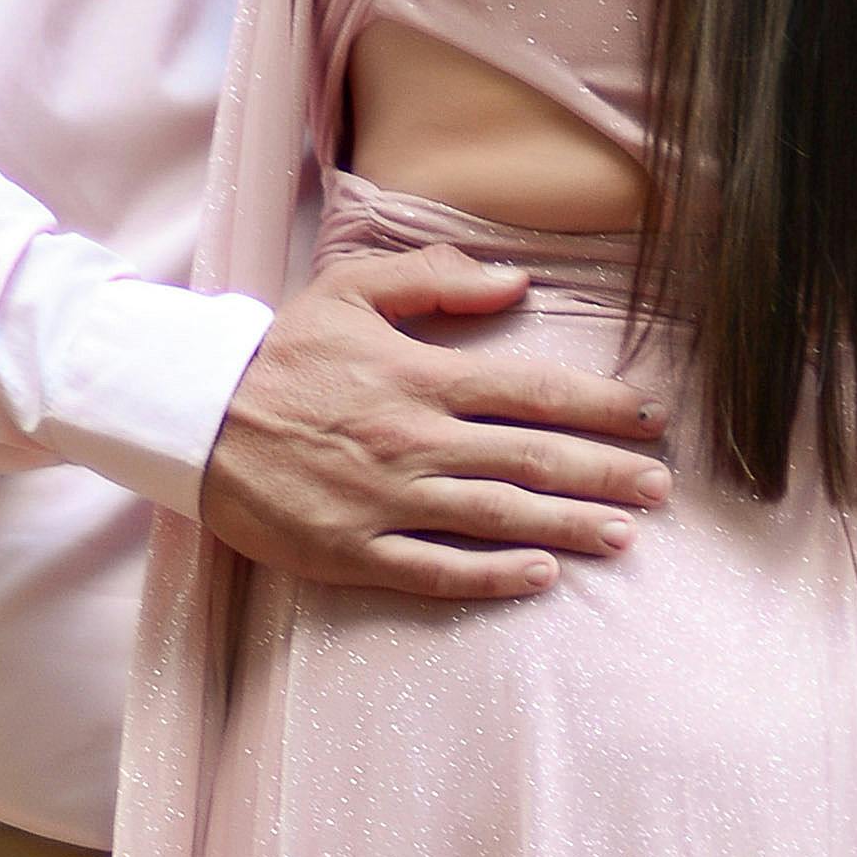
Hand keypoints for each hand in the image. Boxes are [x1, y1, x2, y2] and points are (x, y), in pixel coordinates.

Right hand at [202, 246, 670, 601]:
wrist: (194, 418)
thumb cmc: (279, 354)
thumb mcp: (351, 290)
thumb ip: (435, 280)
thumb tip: (514, 283)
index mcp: (420, 376)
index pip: (531, 391)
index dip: (598, 405)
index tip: (650, 418)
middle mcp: (415, 441)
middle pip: (531, 457)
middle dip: (605, 472)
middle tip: (662, 487)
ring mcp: (387, 500)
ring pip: (498, 517)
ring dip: (569, 524)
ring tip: (626, 534)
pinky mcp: (354, 550)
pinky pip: (437, 570)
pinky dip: (493, 576)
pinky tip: (543, 576)